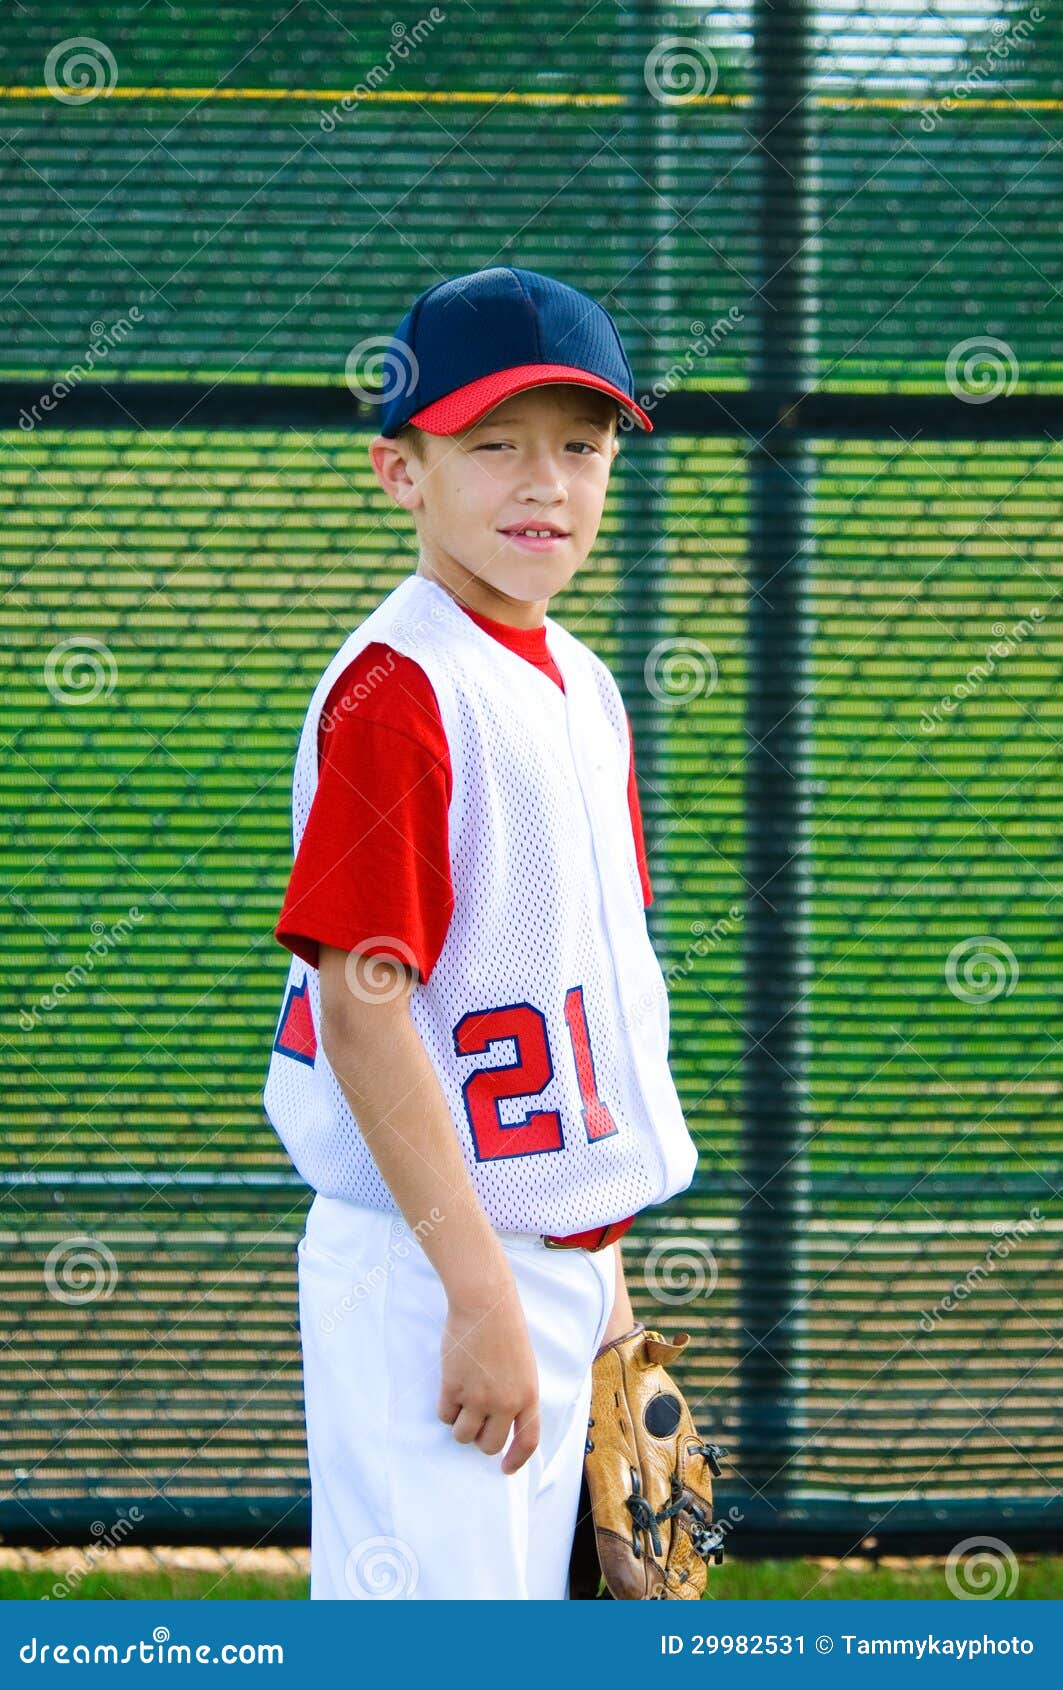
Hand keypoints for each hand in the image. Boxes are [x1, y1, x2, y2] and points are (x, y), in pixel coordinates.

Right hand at [438, 1282, 539, 1474]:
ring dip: (460, 1425)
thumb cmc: (506, 1330)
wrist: (485, 1305)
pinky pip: (445, 1415)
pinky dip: (446, 1408)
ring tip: (462, 1404)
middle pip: (489, 1445)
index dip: (516, 1459)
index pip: (527, 1440)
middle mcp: (505, 1402)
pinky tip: (451, 1388)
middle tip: (476, 1423)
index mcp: (528, 1395)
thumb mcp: (524, 1366)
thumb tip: (503, 1424)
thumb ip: (517, 1395)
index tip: (506, 1468)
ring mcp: (478, 1396)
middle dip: (480, 1439)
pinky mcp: (454, 1387)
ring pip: (463, 1435)